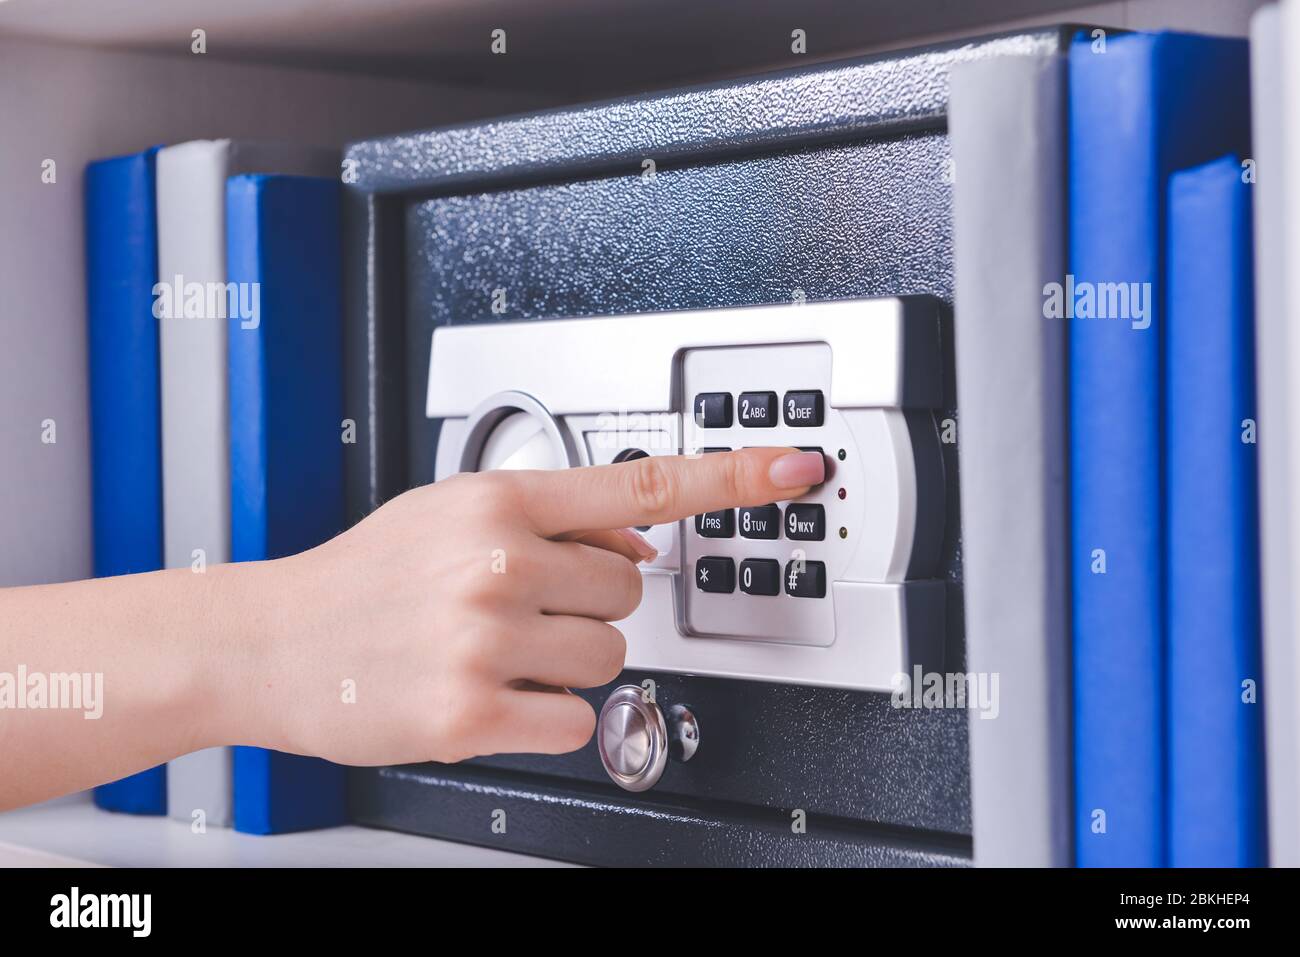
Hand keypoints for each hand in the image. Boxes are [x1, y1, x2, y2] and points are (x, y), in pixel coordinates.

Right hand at [229, 447, 824, 765]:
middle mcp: (498, 562)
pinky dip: (546, 715)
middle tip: (517, 609)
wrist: (274, 642)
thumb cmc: (365, 576)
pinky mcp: (475, 711)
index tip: (793, 469)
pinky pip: (577, 719)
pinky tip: (490, 694)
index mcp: (499, 501)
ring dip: (567, 663)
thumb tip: (639, 537)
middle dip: (588, 606)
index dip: (732, 476)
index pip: (641, 484)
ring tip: (495, 650)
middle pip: (632, 593)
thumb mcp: (452, 513)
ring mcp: (487, 637)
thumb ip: (552, 517)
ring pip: (612, 658)